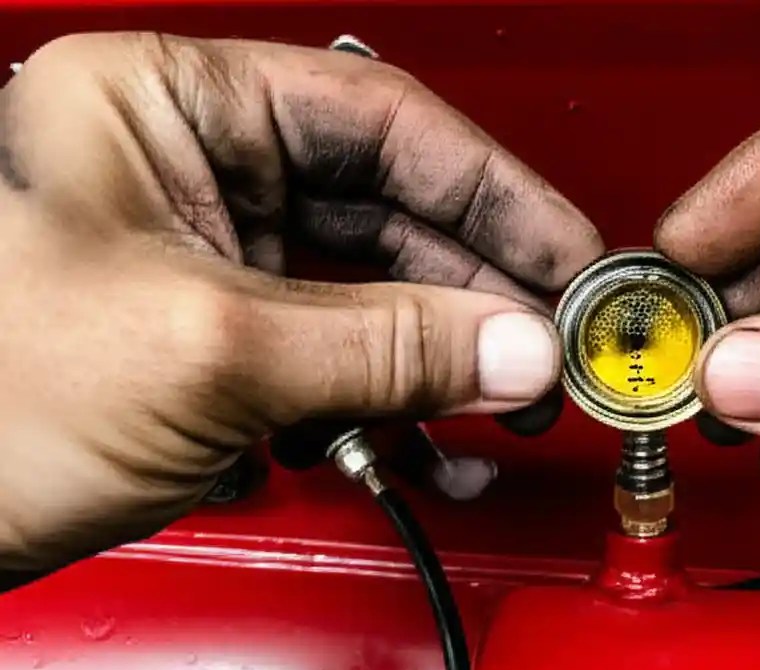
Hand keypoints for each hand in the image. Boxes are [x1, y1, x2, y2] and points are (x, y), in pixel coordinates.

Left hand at [0, 34, 600, 579]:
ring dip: (443, 360)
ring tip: (500, 413)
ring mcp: (205, 258)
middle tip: (550, 350)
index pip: (376, 119)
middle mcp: (191, 170)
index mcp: (165, 105)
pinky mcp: (214, 340)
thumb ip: (382, 344)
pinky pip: (334, 356)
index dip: (491, 189)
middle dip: (476, 292)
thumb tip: (515, 344)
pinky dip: (390, 405)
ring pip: (367, 293)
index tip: (567, 254)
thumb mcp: (207, 352)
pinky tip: (431, 448)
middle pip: (385, 210)